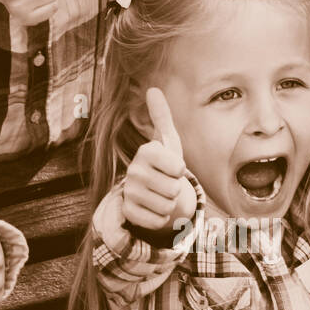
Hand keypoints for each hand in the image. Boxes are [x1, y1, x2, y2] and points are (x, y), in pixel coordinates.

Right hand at [95, 88, 195, 244]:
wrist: (149, 190)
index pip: (178, 168)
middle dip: (176, 190)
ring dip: (169, 204)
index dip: (180, 169)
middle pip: (174, 189)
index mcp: (145, 152)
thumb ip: (161, 116)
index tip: (172, 166)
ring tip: (159, 194)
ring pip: (167, 206)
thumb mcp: (167, 140)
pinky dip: (160, 218)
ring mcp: (129, 193)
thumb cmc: (163, 164)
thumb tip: (152, 89)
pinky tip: (152, 208)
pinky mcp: (129, 213)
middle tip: (165, 183)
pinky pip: (158, 221)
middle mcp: (133, 171)